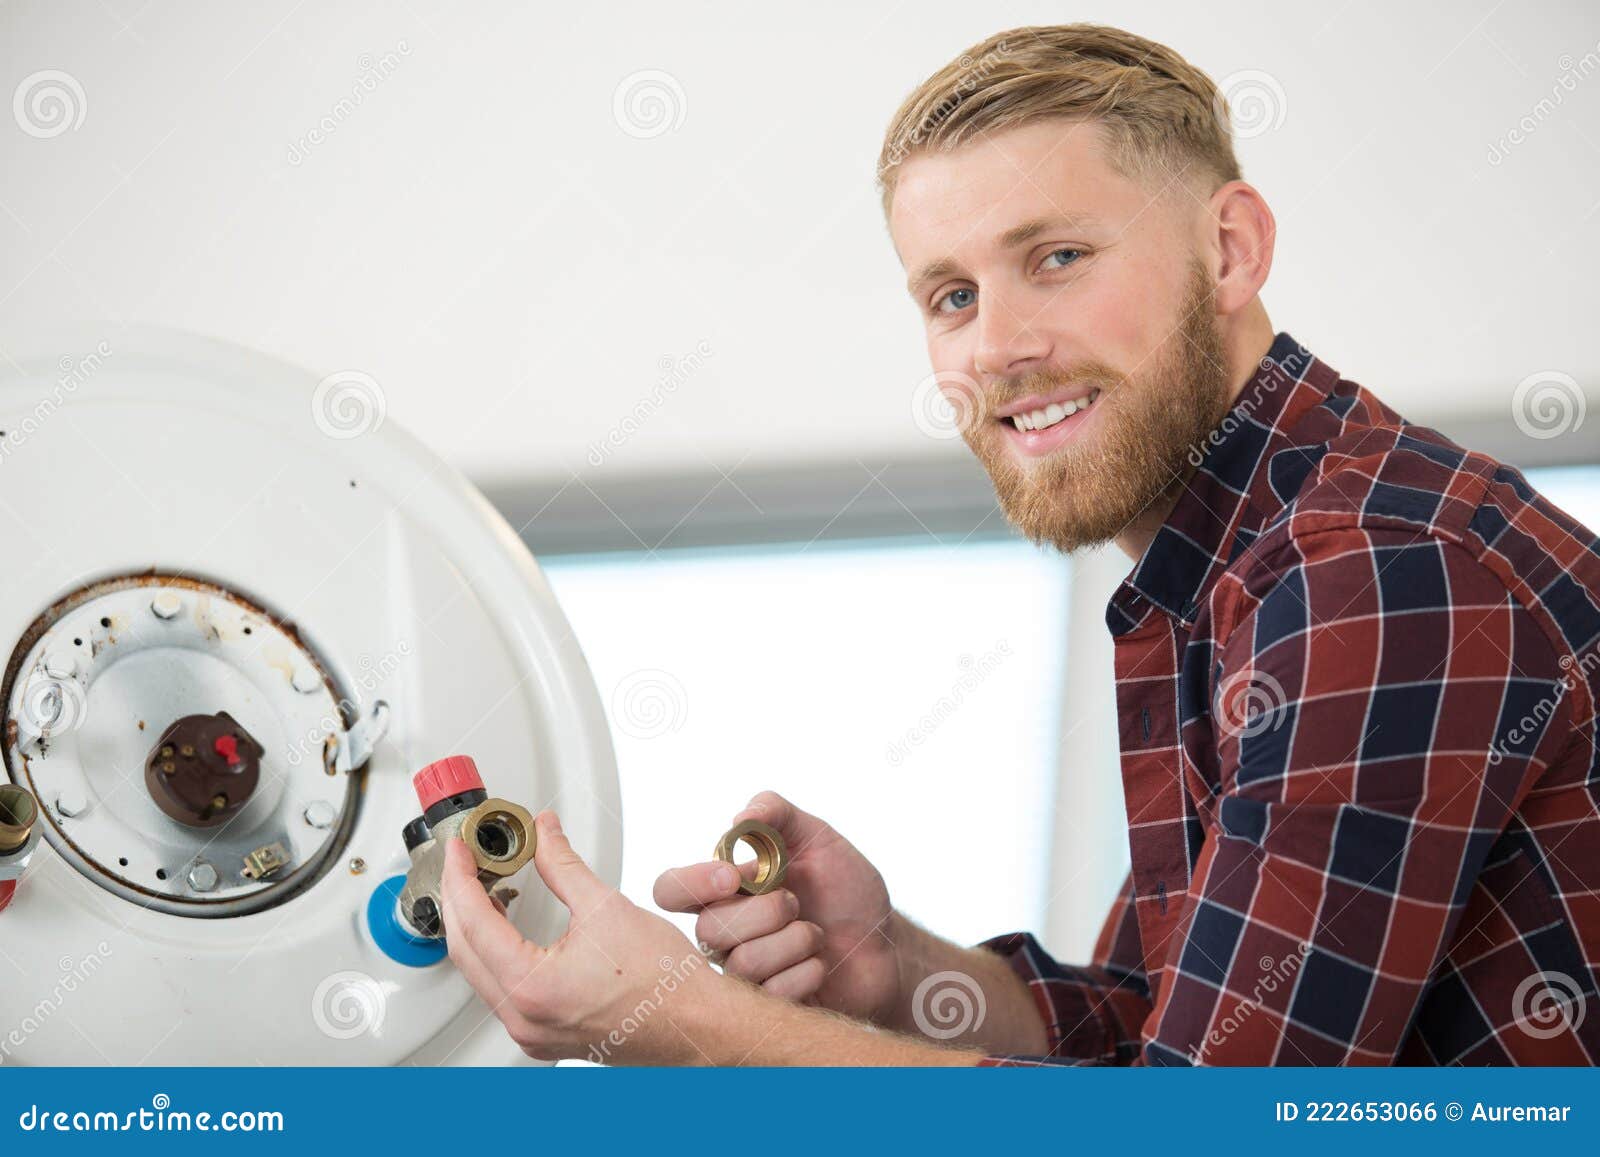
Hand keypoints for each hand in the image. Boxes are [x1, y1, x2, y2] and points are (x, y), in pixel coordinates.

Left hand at [439, 810, 718, 1063]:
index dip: (462, 876)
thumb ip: (563, 865)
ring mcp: (531, 1032)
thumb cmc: (664, 983)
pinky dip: (494, 954)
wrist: (696, 1025)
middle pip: (465, 950)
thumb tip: (545, 834)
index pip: (475, 921)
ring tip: (484, 887)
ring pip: (478, 973)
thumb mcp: (606, 907)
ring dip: (475, 927)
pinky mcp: (543, 1035)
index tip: (461, 849)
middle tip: (466, 862)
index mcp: (531, 987)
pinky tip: (506, 929)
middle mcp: (523, 1017)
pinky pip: (500, 990)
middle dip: (460, 899)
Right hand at [652, 791, 899, 1022]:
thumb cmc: (845, 891)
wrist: (885, 941)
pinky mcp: (768, 1009)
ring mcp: (743, 975)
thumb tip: (741, 818)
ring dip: (793, 940)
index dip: (691, 883)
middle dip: (765, 911)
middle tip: (796, 902)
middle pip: (707, 928)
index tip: (734, 876)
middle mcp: (724, 934)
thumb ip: (778, 813)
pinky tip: (822, 963)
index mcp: (725, 891)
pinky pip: (772, 993)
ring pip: (741, 962)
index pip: (670, 889)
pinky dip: (808, 970)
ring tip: (816, 933)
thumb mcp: (817, 838)